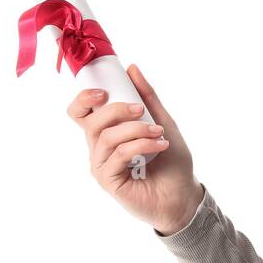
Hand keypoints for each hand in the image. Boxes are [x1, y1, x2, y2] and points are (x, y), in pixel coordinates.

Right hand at [67, 63, 201, 233]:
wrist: (183, 194)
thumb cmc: (172, 161)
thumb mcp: (163, 122)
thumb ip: (147, 98)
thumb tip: (132, 68)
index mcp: (107, 132)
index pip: (80, 113)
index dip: (83, 99)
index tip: (103, 91)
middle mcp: (99, 149)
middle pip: (91, 122)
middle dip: (117, 110)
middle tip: (141, 110)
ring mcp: (101, 165)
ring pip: (106, 138)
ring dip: (136, 129)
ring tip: (159, 133)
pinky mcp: (108, 181)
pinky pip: (118, 155)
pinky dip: (141, 145)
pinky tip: (160, 146)